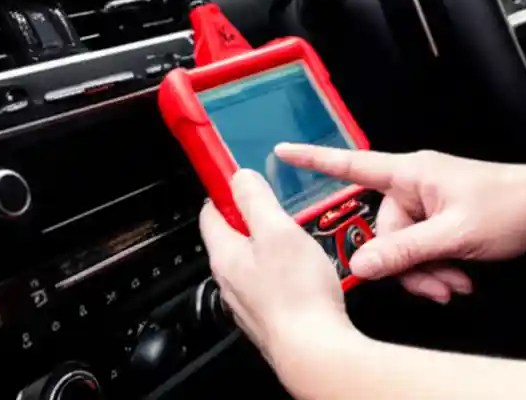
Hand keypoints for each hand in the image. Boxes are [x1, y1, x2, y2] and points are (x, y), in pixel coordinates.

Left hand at [199, 169, 356, 372]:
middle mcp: (230, 280)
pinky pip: (273, 284)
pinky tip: (308, 271)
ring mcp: (249, 301)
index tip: (236, 178)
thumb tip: (239, 177)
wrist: (314, 348)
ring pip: (255, 262)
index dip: (222, 191)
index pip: (210, 213)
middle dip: (256, 219)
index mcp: (225, 255)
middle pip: (234, 238)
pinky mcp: (271, 315)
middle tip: (282, 209)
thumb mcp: (277, 230)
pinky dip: (287, 272)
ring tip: (302, 239)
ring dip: (275, 247)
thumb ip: (256, 201)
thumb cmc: (296, 295)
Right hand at [275, 144, 525, 303]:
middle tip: (435, 283)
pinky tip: (458, 279)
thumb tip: (361, 264)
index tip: (282, 153)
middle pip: (382, 229)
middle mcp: (417, 184)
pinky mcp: (445, 219)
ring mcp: (431, 203)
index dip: (315, 161)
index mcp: (412, 173)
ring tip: (453, 283)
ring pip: (404, 246)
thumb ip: (405, 251)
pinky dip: (436, 267)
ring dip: (425, 271)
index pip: (353, 164)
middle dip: (404, 263)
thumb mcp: (454, 234)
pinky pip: (423, 248)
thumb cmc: (511, 205)